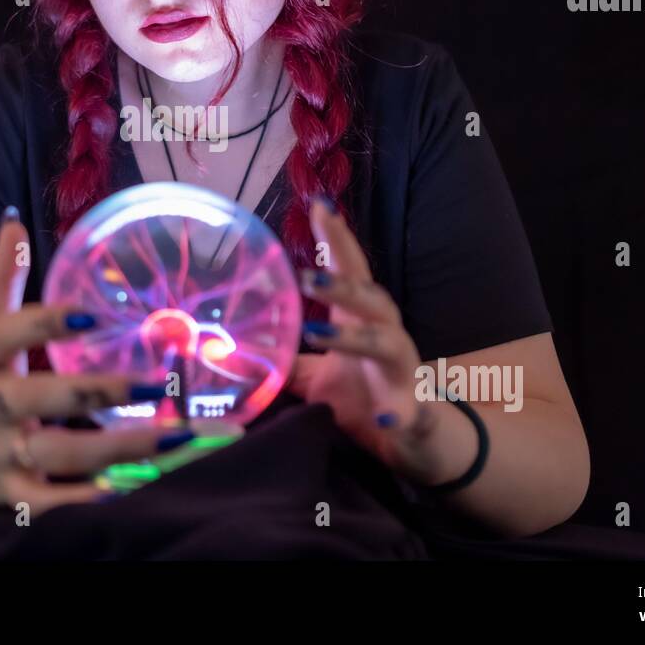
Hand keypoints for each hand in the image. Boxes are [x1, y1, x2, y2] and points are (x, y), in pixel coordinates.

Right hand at [0, 211, 187, 512]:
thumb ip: (1, 279)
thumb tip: (13, 219)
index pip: (6, 334)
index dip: (43, 324)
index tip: (89, 313)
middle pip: (41, 398)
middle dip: (98, 392)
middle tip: (156, 382)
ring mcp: (0, 454)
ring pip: (58, 453)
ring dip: (117, 447)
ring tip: (174, 436)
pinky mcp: (12, 494)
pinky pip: (52, 500)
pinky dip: (89, 498)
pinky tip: (136, 485)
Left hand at [286, 199, 435, 479]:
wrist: (414, 439)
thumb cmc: (362, 394)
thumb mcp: (315, 376)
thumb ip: (282, 358)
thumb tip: (229, 346)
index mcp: (360, 320)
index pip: (349, 271)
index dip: (337, 239)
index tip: (319, 205)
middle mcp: (386, 335)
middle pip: (369, 299)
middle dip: (342, 285)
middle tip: (308, 276)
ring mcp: (403, 373)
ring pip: (387, 345)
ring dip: (355, 339)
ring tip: (318, 334)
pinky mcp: (415, 413)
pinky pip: (411, 412)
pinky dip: (400, 414)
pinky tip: (386, 419)